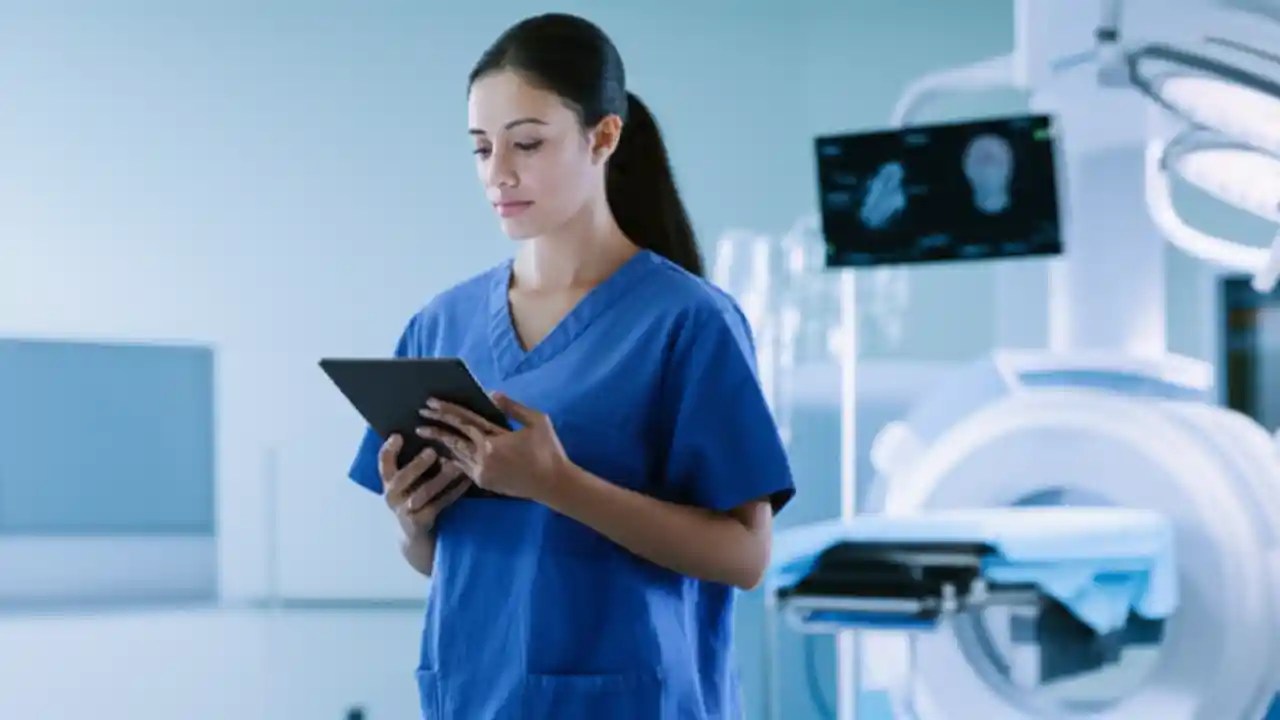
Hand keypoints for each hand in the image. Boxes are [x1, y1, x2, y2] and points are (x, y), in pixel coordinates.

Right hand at [378, 434, 470, 536]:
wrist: (415, 536)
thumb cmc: (415, 499)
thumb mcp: (407, 483)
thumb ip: (413, 462)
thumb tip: (430, 431)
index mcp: (388, 481)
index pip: (383, 462)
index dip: (389, 449)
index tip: (398, 435)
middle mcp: (392, 495)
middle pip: (402, 478)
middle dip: (417, 464)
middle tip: (432, 451)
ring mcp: (405, 510)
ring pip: (424, 492)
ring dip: (441, 477)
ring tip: (455, 465)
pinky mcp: (421, 521)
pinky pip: (440, 504)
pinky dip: (455, 491)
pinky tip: (467, 481)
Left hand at [415, 392, 571, 501]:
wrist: (553, 484)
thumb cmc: (548, 450)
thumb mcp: (537, 421)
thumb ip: (513, 407)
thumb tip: (492, 393)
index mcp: (494, 440)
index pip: (464, 420)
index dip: (446, 410)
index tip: (430, 402)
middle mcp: (483, 457)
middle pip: (454, 437)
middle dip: (435, 425)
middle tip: (419, 415)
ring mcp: (482, 472)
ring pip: (455, 454)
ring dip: (440, 442)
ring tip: (424, 433)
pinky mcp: (484, 482)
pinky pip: (462, 468)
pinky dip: (451, 460)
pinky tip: (442, 454)